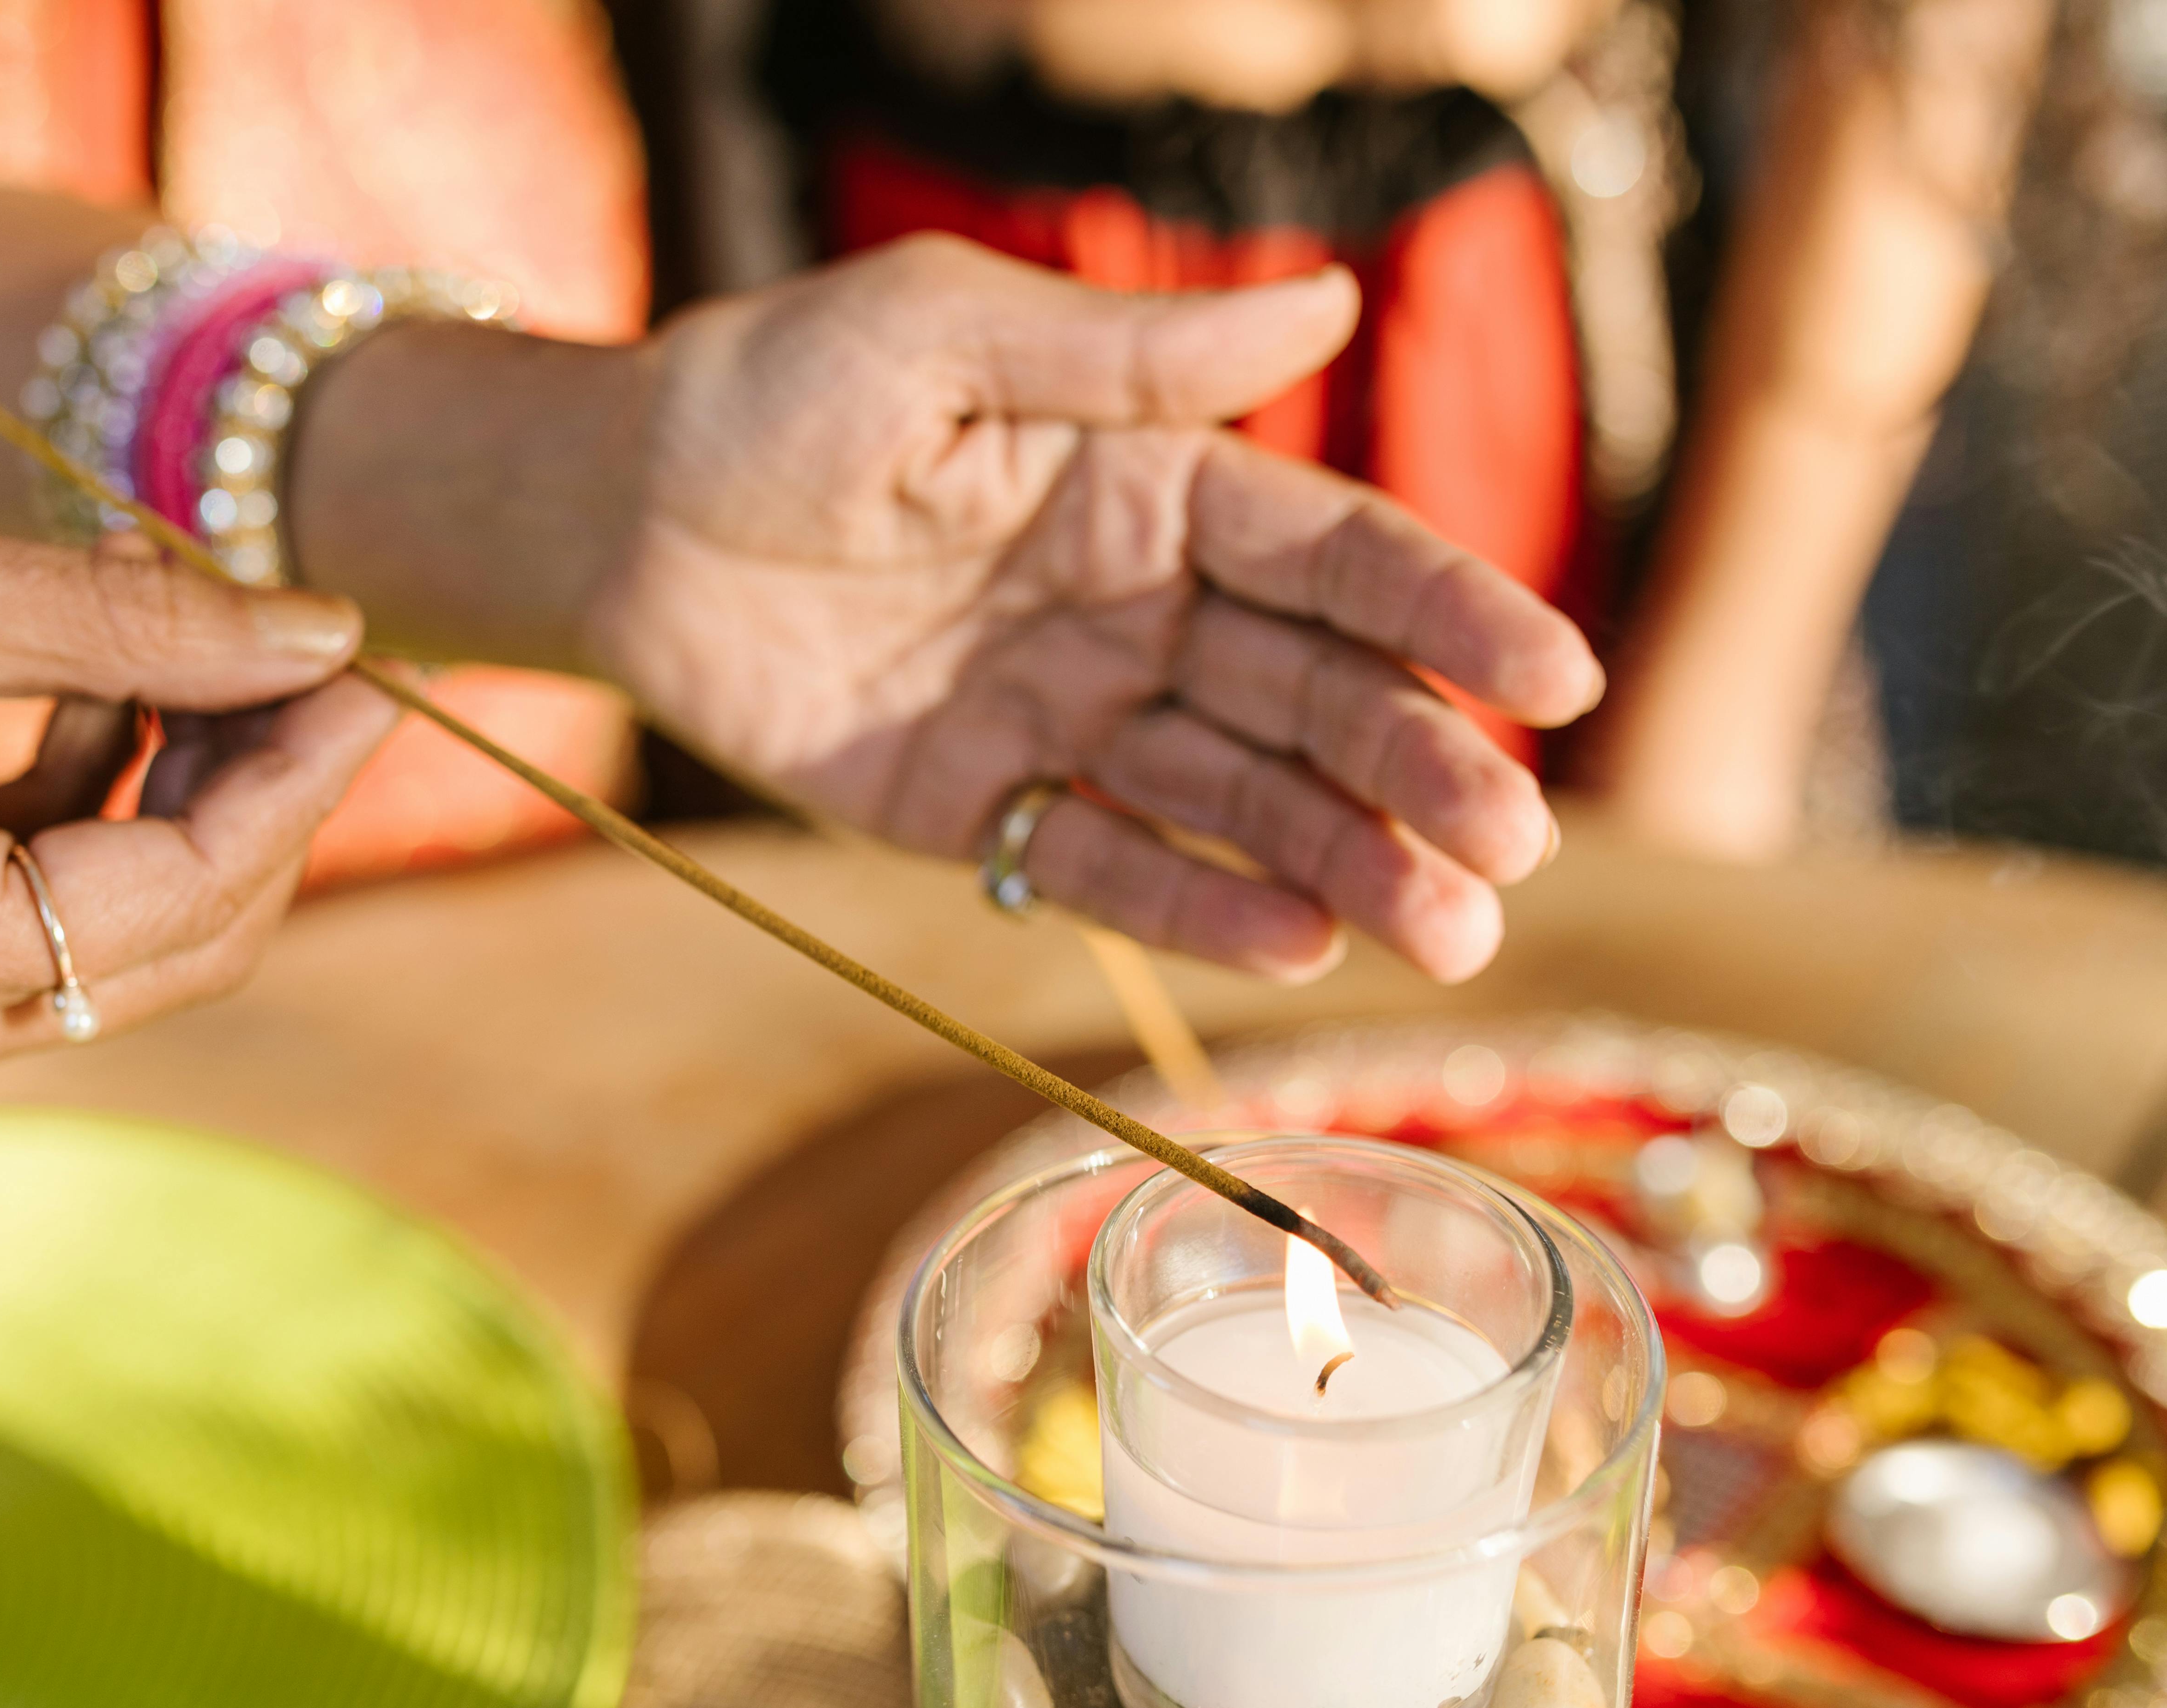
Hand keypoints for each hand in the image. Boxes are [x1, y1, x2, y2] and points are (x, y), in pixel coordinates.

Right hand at [0, 505, 390, 1115]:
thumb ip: (133, 624)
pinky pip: (51, 917)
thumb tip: (331, 636)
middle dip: (263, 787)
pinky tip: (101, 679)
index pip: (189, 889)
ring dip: (184, 780)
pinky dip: (96, 801)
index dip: (304, 772)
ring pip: (131, 931)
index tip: (382, 662)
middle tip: (314, 647)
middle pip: (185, 935)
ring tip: (190, 624)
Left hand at [589, 237, 1603, 981]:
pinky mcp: (986, 811)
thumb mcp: (946, 337)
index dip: (1448, 610)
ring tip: (1446, 932)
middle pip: (1311, 695)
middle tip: (1509, 846)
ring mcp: (1068, 718)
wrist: (610, 518)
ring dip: (1345, 862)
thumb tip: (1333, 302)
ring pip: (1237, 798)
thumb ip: (1133, 355)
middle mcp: (1135, 608)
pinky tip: (1300, 945)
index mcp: (1150, 483)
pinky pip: (1110, 866)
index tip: (1556, 672)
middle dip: (1417, 766)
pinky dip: (1200, 906)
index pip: (1334, 553)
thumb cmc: (769, 396)